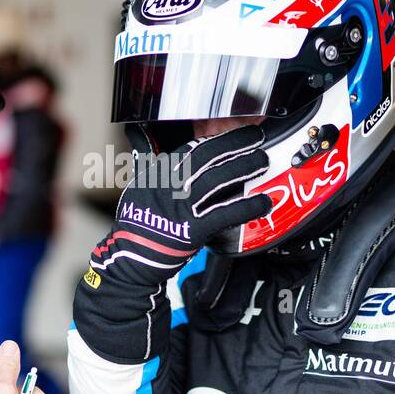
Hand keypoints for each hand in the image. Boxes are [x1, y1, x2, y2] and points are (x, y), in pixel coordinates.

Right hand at [89, 123, 271, 289]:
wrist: (131, 258)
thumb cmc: (136, 224)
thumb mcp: (138, 187)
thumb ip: (149, 162)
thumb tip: (141, 135)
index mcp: (158, 173)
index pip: (190, 148)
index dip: (215, 139)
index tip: (233, 135)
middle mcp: (170, 186)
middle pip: (207, 157)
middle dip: (234, 143)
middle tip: (256, 136)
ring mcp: (181, 207)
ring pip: (217, 180)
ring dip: (244, 168)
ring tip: (263, 160)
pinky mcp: (192, 230)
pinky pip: (224, 214)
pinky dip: (246, 207)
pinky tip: (263, 202)